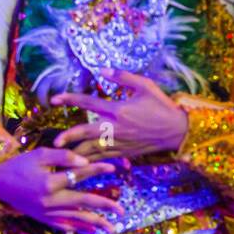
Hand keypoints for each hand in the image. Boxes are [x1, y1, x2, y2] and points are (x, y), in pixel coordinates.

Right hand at [0, 147, 119, 233]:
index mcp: (49, 182)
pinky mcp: (43, 218)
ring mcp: (46, 212)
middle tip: (122, 211)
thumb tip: (85, 161)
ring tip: (113, 228)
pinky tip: (91, 231)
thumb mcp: (38, 154)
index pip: (79, 175)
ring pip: (76, 218)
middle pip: (83, 203)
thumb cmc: (19, 165)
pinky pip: (64, 226)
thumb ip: (62, 156)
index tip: (113, 167)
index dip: (97, 169)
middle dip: (105, 206)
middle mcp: (50, 200)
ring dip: (96, 223)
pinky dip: (78, 229)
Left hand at [51, 68, 187, 158]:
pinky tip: (82, 164)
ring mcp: (120, 142)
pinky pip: (104, 158)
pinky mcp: (125, 153)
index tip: (53, 99)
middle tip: (54, 143)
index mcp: (119, 110)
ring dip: (76, 154)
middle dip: (67, 138)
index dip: (69, 99)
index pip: (88, 102)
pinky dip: (92, 161)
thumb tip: (103, 69)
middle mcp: (116, 128)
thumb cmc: (162, 106)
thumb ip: (123, 76)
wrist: (179, 130)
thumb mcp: (145, 86)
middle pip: (85, 133)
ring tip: (62, 157)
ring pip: (92, 150)